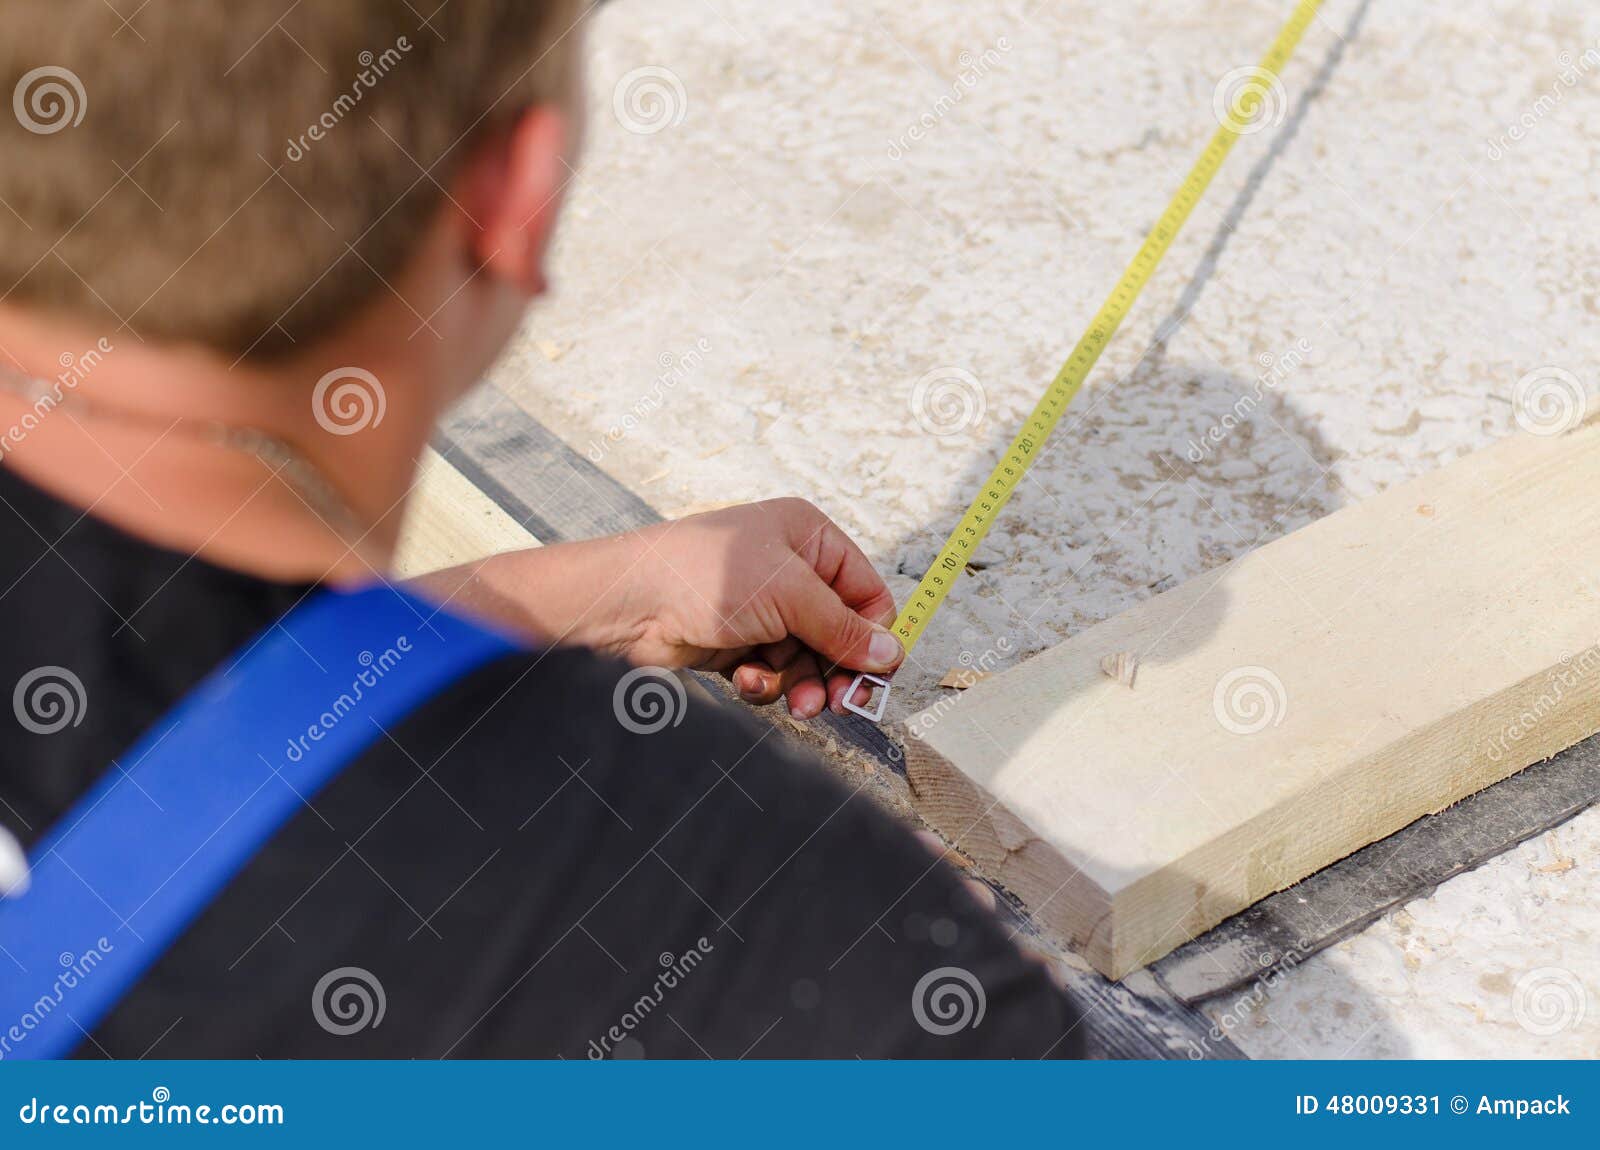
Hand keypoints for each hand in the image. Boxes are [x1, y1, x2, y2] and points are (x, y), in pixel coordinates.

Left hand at [612, 498, 903, 716]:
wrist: (627, 603)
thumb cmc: (705, 575)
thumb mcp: (788, 596)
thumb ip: (842, 628)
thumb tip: (892, 654)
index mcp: (808, 538)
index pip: (866, 593)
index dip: (874, 636)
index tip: (874, 677)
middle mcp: (789, 570)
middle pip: (839, 633)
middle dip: (838, 670)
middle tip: (840, 705)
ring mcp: (762, 608)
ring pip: (807, 660)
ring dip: (802, 684)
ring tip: (795, 703)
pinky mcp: (737, 641)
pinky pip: (772, 672)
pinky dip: (765, 683)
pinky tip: (745, 680)